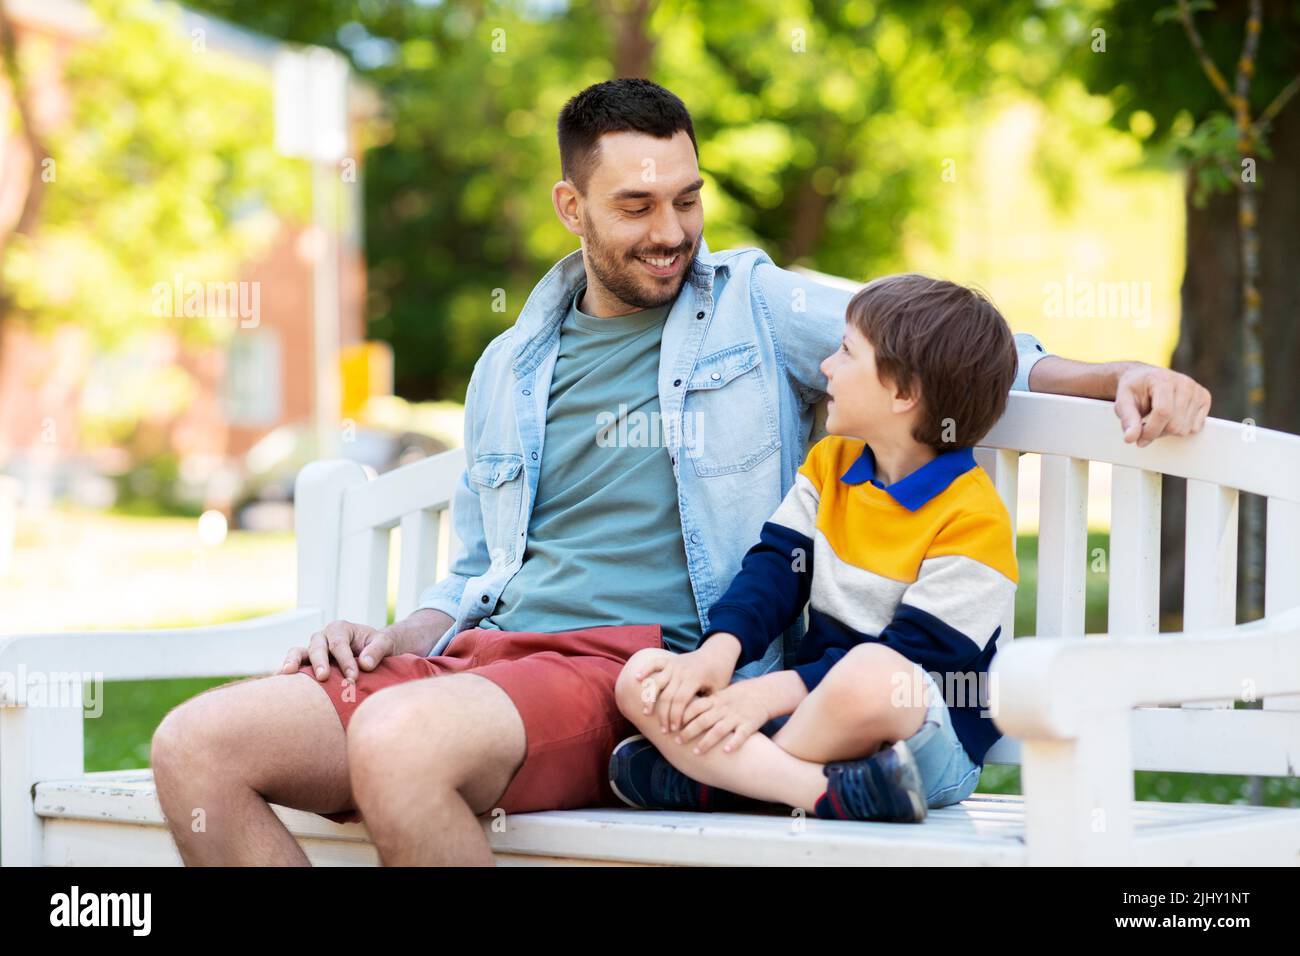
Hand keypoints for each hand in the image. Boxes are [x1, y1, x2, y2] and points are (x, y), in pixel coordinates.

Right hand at [282, 619, 399, 681]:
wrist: (372, 651)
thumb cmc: (377, 646)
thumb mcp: (385, 643)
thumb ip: (377, 650)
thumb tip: (365, 664)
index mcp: (341, 628)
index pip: (340, 644)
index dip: (345, 661)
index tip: (353, 677)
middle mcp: (324, 637)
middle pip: (317, 646)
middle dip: (320, 662)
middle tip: (323, 677)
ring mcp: (313, 650)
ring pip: (299, 652)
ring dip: (293, 662)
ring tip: (287, 673)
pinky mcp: (308, 663)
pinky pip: (294, 664)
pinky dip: (286, 671)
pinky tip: (279, 681)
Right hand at [633, 635, 739, 734]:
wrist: (717, 653)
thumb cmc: (719, 676)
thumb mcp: (718, 691)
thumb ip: (707, 705)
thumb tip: (695, 724)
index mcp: (694, 679)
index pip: (680, 701)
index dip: (675, 717)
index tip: (674, 730)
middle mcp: (682, 671)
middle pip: (667, 696)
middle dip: (663, 715)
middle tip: (663, 730)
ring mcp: (674, 664)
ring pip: (657, 682)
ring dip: (650, 699)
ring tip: (646, 713)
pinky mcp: (669, 660)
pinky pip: (654, 663)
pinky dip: (645, 669)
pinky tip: (637, 678)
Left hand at [677, 681, 770, 754]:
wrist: (764, 693)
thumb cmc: (739, 696)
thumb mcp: (721, 695)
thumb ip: (705, 703)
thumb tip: (682, 711)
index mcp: (716, 701)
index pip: (695, 707)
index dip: (682, 716)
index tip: (671, 726)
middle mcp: (724, 709)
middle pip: (703, 721)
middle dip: (689, 732)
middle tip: (677, 741)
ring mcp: (737, 717)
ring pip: (719, 730)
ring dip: (706, 742)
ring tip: (696, 752)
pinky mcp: (750, 724)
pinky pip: (741, 734)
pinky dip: (734, 742)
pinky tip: (727, 751)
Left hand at [1114, 364, 1210, 446]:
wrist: (1145, 378)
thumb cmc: (1134, 389)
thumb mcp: (1123, 401)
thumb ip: (1127, 419)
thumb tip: (1130, 438)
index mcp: (1163, 379)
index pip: (1163, 412)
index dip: (1150, 431)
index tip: (1139, 439)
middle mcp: (1184, 382)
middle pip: (1175, 424)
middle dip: (1157, 433)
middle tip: (1145, 428)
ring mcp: (1197, 390)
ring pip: (1185, 429)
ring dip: (1168, 432)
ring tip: (1156, 421)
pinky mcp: (1204, 398)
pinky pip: (1195, 427)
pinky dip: (1181, 428)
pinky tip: (1171, 418)